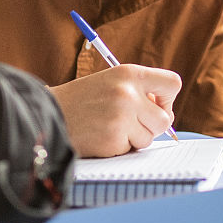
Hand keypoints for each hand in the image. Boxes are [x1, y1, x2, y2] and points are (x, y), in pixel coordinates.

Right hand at [48, 64, 180, 157]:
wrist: (49, 112)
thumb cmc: (83, 99)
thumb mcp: (111, 81)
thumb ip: (138, 91)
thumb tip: (166, 114)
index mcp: (129, 73)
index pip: (173, 83)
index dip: (168, 99)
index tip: (156, 105)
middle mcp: (128, 93)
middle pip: (165, 119)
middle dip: (152, 126)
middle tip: (132, 123)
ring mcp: (121, 117)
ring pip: (149, 138)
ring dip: (134, 138)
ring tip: (110, 127)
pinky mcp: (113, 139)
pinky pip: (130, 149)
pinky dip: (118, 147)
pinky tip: (101, 136)